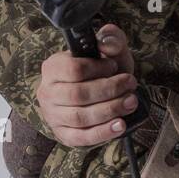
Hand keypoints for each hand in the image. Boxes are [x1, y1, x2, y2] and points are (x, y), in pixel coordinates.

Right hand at [37, 23, 139, 147]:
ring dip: (110, 110)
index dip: (97, 69)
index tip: (114, 66)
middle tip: (131, 84)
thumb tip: (108, 43)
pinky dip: (103, 132)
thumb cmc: (104, 71)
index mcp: (53, 67)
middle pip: (77, 95)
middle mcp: (47, 92)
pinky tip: (121, 124)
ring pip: (80, 117)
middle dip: (109, 90)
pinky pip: (81, 137)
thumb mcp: (110, 51)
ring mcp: (53, 115)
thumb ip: (112, 39)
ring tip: (131, 102)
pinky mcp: (63, 134)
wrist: (103, 93)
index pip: (72, 70)